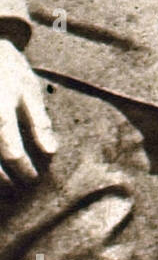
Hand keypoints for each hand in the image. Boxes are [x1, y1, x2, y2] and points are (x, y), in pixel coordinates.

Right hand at [0, 39, 56, 187]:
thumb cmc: (9, 73)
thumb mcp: (30, 91)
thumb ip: (40, 123)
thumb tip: (51, 153)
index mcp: (0, 110)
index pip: (10, 147)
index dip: (22, 166)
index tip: (32, 178)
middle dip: (5, 179)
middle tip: (20, 186)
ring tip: (6, 185)